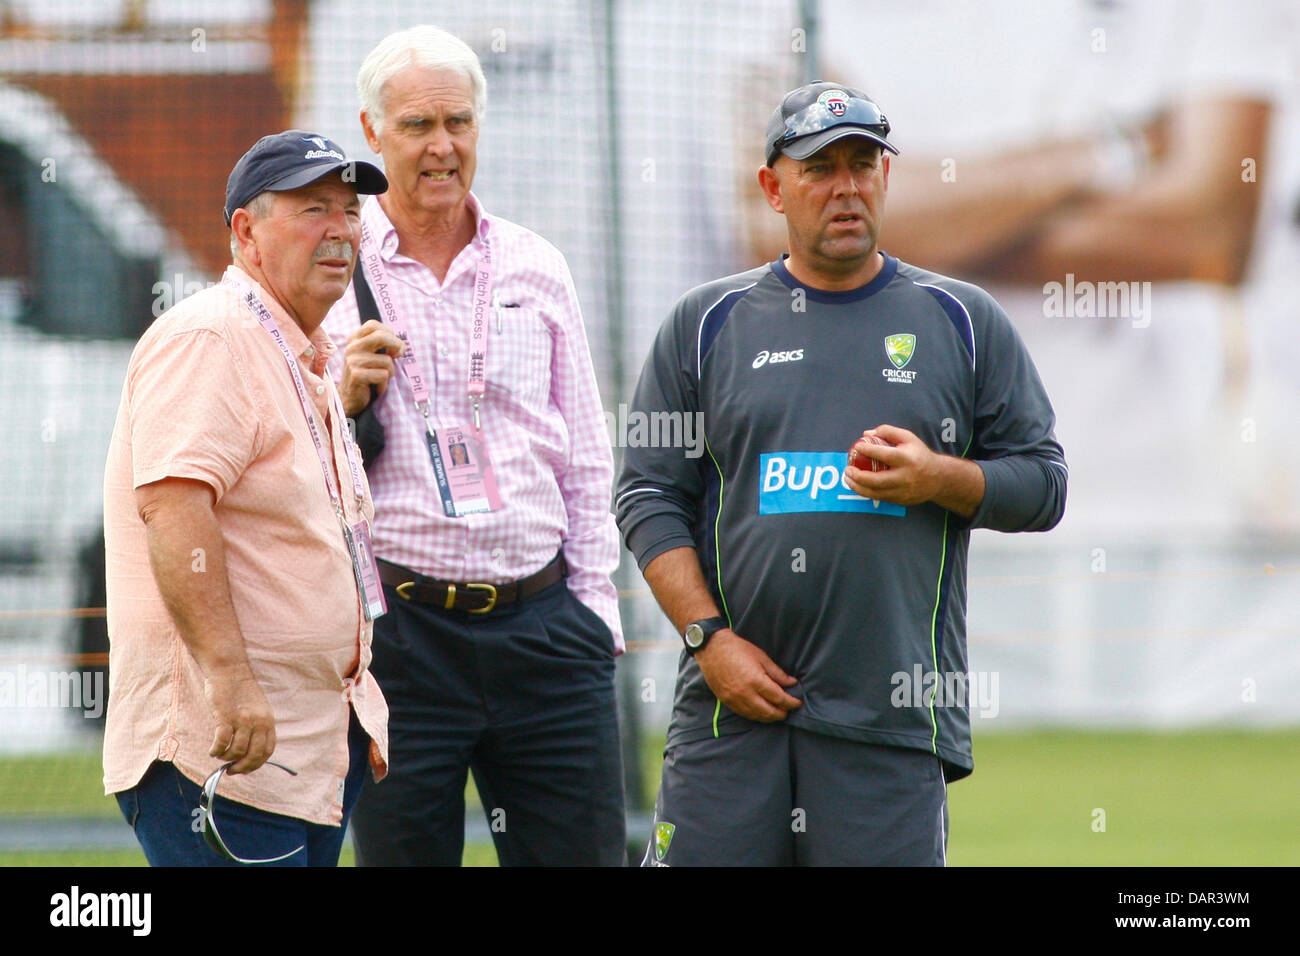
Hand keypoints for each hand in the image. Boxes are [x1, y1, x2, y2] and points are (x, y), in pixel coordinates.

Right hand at [204, 668, 275, 773]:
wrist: (230, 670)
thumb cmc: (240, 691)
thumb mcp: (258, 709)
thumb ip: (257, 728)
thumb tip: (248, 754)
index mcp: (268, 720)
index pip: (267, 750)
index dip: (255, 764)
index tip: (244, 768)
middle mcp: (258, 721)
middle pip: (254, 755)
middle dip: (242, 767)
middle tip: (231, 770)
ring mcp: (242, 719)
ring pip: (236, 751)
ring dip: (226, 758)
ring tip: (220, 754)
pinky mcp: (225, 717)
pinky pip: (222, 742)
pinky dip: (216, 751)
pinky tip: (213, 750)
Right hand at [340, 320, 404, 416]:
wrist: (349, 398)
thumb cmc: (366, 375)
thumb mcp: (371, 356)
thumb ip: (382, 346)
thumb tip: (402, 345)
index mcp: (354, 339)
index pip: (373, 324)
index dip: (389, 332)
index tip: (394, 345)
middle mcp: (352, 347)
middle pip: (381, 336)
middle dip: (397, 346)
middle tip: (399, 356)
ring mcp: (353, 361)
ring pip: (387, 360)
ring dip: (391, 372)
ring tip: (382, 378)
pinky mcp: (357, 375)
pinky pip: (383, 375)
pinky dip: (384, 384)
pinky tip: (376, 387)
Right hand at [694, 630, 800, 721]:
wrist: (712, 648)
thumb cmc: (738, 649)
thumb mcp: (761, 657)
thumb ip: (778, 673)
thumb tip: (792, 683)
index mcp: (756, 681)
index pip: (779, 699)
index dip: (791, 702)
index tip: (798, 702)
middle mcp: (746, 694)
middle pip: (770, 712)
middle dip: (782, 713)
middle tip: (789, 709)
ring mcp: (735, 699)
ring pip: (757, 716)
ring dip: (769, 716)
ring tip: (777, 712)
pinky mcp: (727, 701)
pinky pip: (745, 714)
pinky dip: (756, 715)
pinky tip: (761, 711)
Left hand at [844, 423, 983, 516]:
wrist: (938, 478)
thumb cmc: (918, 454)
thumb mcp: (908, 438)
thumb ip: (887, 432)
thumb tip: (866, 434)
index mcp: (907, 459)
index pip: (884, 455)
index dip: (868, 450)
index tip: (856, 447)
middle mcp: (905, 477)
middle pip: (877, 480)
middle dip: (858, 476)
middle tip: (848, 469)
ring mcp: (903, 491)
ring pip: (876, 493)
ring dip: (858, 487)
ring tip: (848, 479)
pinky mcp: (901, 500)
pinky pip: (880, 497)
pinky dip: (867, 492)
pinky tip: (859, 485)